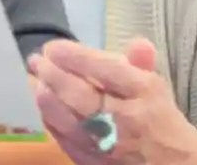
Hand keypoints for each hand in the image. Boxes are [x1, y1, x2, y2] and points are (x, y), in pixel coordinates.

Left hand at [28, 39, 196, 164]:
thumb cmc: (162, 121)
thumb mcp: (157, 87)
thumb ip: (141, 63)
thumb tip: (138, 42)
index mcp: (144, 92)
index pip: (107, 70)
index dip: (76, 57)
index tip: (53, 47)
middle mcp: (127, 118)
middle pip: (84, 96)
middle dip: (54, 76)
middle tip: (36, 61)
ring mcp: (111, 145)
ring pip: (72, 122)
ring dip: (48, 101)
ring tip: (34, 82)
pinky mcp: (97, 163)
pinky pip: (70, 144)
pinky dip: (54, 125)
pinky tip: (43, 109)